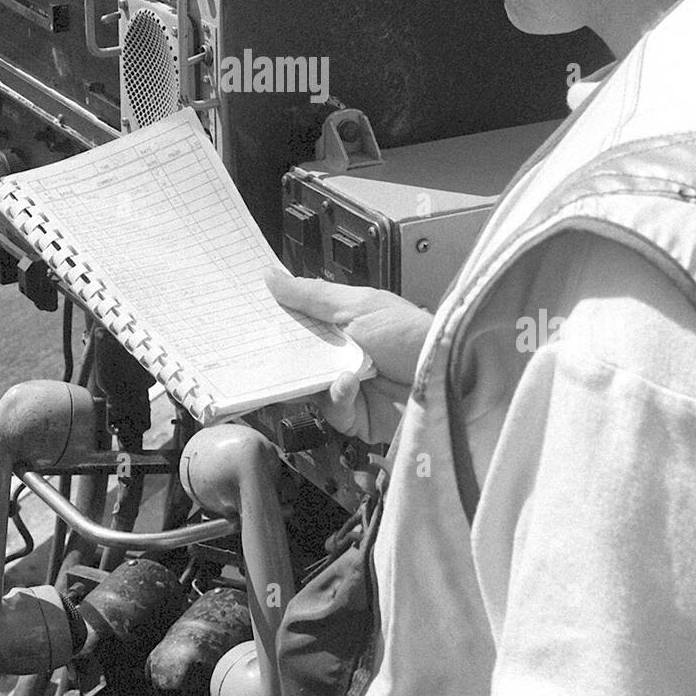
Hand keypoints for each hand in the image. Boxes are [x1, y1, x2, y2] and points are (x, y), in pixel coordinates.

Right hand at [264, 269, 434, 442]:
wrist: (448, 377)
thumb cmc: (408, 333)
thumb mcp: (358, 306)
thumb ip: (312, 296)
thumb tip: (269, 276)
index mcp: (344, 324)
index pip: (301, 322)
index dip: (277, 320)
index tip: (246, 316)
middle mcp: (344, 355)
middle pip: (298, 358)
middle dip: (283, 355)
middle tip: (258, 351)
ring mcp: (350, 388)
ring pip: (308, 387)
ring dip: (314, 377)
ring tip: (327, 368)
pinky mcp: (358, 419)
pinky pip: (332, 410)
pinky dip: (338, 397)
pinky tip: (349, 385)